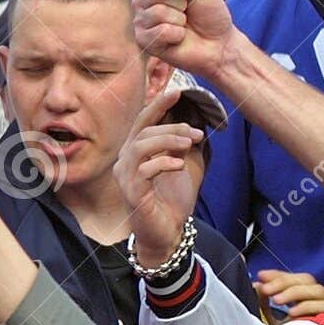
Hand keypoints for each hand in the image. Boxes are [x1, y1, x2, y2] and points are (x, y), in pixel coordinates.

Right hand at [113, 87, 203, 269]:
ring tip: (191, 144)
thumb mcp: (186, 165)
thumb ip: (187, 145)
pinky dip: (163, 163)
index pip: (144, 121)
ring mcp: (125, 177)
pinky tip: (179, 164)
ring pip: (139, 146)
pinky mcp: (131, 193)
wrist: (168, 232)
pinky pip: (142, 171)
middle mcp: (126, 161)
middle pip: (143, 131)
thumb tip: (197, 123)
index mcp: (137, 151)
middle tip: (197, 133)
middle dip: (172, 126)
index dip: (158, 104)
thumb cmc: (173, 199)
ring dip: (168, 140)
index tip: (178, 92)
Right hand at [132, 0, 238, 79]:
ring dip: (180, 20)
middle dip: (181, 3)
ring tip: (183, 25)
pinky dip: (178, 35)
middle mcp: (144, 1)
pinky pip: (162, 31)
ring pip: (158, 12)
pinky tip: (178, 38)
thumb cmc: (210, 14)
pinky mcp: (144, 40)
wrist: (219, 43)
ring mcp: (141, 20)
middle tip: (187, 12)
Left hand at [254, 270, 323, 320]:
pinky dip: (307, 306)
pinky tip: (291, 313)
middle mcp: (316, 299)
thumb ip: (265, 302)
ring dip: (295, 292)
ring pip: (317, 289)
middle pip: (306, 280)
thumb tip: (256, 286)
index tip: (261, 275)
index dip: (278, 275)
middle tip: (266, 289)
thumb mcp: (271, 319)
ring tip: (277, 300)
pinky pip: (323, 307)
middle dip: (284, 282)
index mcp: (303, 296)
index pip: (294, 278)